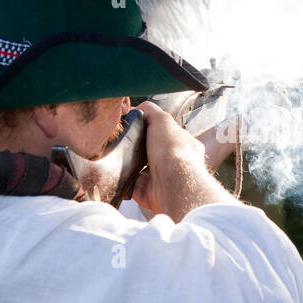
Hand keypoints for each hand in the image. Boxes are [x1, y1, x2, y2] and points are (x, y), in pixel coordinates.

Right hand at [130, 101, 235, 219]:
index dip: (152, 130)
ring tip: (119, 156)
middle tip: (125, 143)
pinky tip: (118, 172)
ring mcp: (162, 180)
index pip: (167, 135)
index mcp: (183, 146)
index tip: (136, 127)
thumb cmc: (173, 150)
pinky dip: (124, 180)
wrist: (172, 182)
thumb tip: (140, 109)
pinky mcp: (148, 193)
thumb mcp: (163, 120)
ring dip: (129, 165)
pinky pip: (131, 186)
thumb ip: (152, 112)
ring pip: (140, 170)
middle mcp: (175, 164)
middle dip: (138, 149)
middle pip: (151, 153)